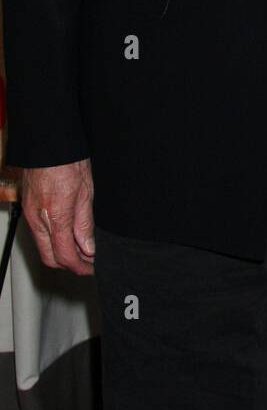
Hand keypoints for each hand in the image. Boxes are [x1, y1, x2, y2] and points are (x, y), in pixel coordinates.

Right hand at [21, 160, 94, 274]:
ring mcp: (31, 215)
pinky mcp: (29, 209)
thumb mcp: (86, 192)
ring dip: (62, 253)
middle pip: (51, 258)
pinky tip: (68, 233)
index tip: (93, 267)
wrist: (48, 142)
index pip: (65, 256)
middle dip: (70, 265)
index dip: (81, 267)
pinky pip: (39, 234)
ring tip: (82, 247)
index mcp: (55, 217)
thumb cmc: (68, 160)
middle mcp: (38, 220)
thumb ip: (85, 223)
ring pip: (44, 247)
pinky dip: (54, 241)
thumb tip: (89, 248)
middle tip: (89, 261)